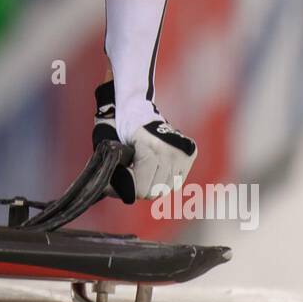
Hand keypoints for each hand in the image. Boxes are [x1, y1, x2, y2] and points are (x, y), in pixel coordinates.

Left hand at [93, 81, 196, 201]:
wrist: (136, 108)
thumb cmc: (121, 128)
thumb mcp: (111, 148)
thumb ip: (115, 172)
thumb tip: (117, 193)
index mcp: (150, 149)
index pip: (143, 188)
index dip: (130, 186)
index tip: (123, 177)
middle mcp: (171, 151)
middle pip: (155, 191)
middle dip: (141, 187)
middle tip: (133, 173)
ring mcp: (183, 152)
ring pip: (167, 188)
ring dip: (154, 184)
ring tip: (144, 169)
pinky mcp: (190, 152)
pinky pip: (177, 180)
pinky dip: (165, 178)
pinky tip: (156, 167)